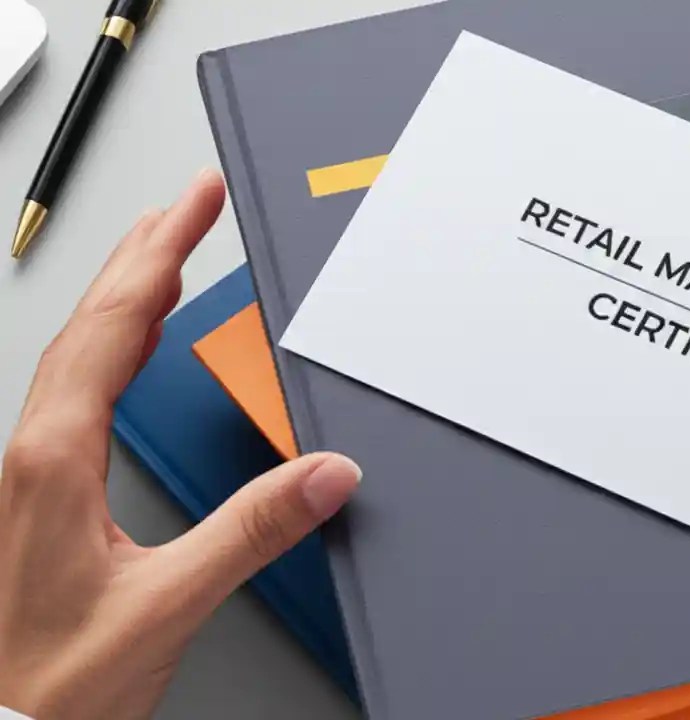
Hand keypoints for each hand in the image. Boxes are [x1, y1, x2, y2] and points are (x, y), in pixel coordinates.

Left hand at [0, 170, 360, 718]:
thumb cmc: (55, 679)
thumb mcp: (167, 604)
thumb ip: (250, 533)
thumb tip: (324, 474)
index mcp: (55, 459)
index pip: (111, 328)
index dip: (158, 256)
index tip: (193, 205)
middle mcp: (34, 452)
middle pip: (91, 322)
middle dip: (145, 252)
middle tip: (188, 203)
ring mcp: (31, 469)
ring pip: (79, 350)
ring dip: (124, 291)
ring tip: (166, 249)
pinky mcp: (41, 489)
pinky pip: (77, 387)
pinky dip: (112, 343)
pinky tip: (131, 341)